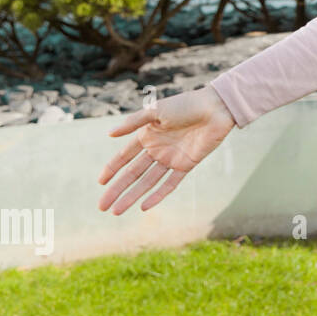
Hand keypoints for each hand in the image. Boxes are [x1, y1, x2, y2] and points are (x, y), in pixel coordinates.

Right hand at [98, 84, 236, 214]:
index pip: (124, 157)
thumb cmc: (186, 104)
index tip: (100, 183)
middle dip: (117, 189)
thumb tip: (109, 134)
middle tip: (102, 206)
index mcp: (147, 135)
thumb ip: (133, 122)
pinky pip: (170, 183)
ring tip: (116, 211)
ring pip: (147, 182)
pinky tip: (144, 206)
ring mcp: (171, 158)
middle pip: (132, 173)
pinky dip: (158, 195)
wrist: (216, 107)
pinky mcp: (187, 164)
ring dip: (132, 196)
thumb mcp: (156, 111)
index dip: (112, 169)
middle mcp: (157, 149)